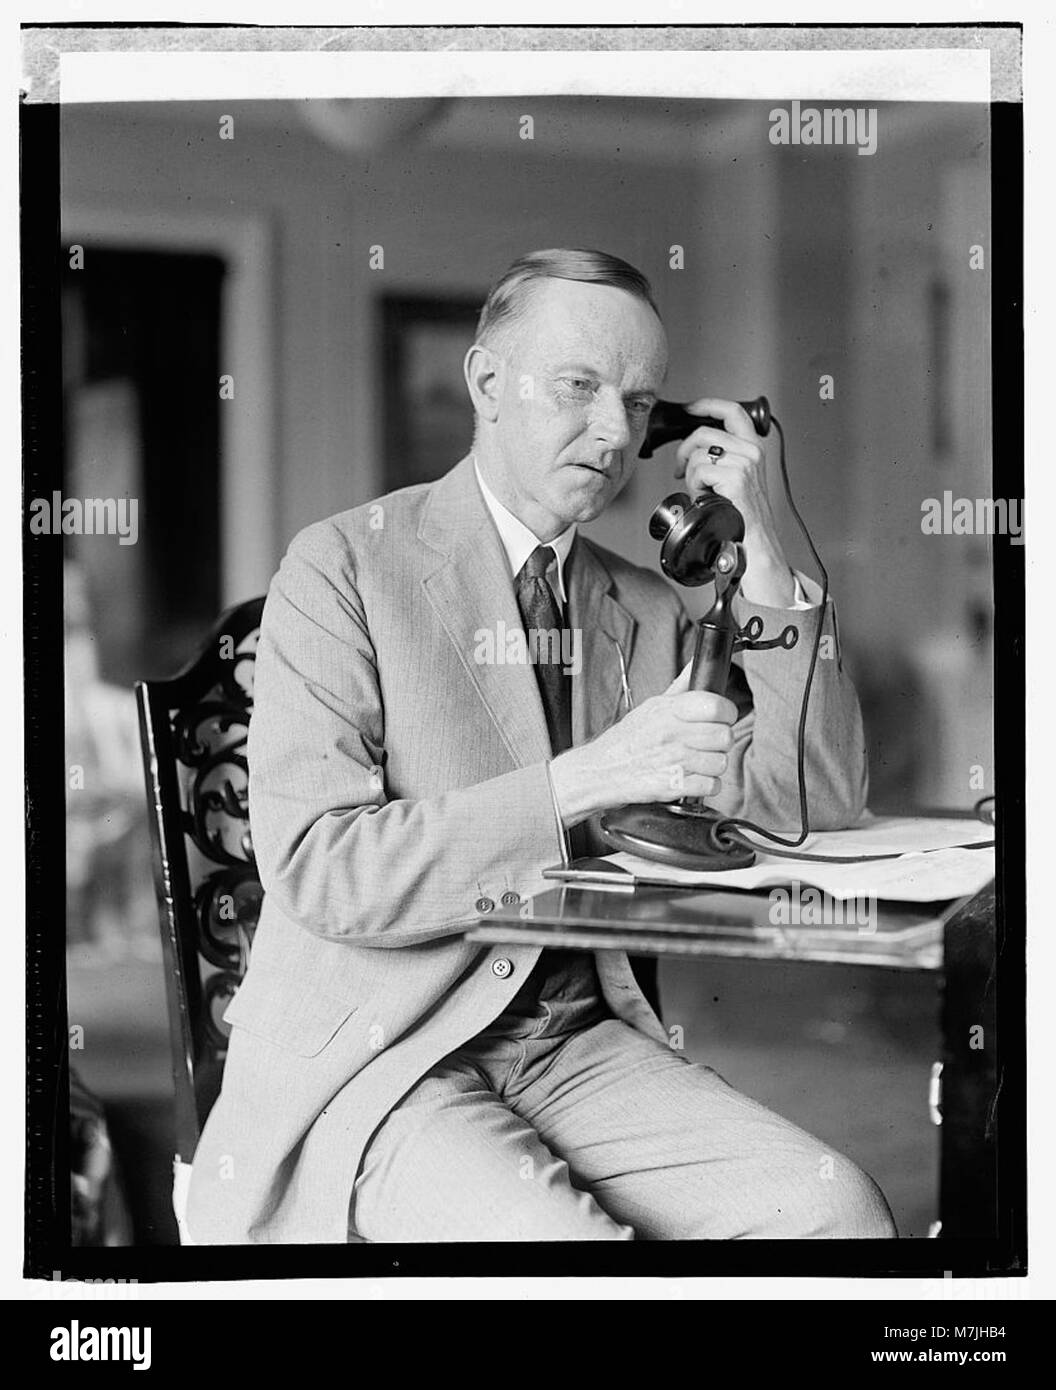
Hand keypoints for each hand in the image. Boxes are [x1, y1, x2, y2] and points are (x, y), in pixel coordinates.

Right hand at [548, 662, 736, 826]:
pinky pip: (711, 786)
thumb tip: (698, 662)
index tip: (722, 718)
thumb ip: (681, 686)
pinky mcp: (673, 787)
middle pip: (724, 736)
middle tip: (707, 743)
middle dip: (720, 742)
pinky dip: (706, 786)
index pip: (717, 706)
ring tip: (697, 762)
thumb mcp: (651, 706)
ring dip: (713, 765)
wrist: (599, 771)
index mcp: (668, 710)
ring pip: (721, 763)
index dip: (726, 713)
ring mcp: (673, 761)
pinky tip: (693, 778)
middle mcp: (672, 734)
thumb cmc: (627, 740)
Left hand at [673, 396, 794, 606]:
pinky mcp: (736, 477)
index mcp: (753, 449)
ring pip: (698, 454)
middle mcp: (752, 452)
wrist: (753, 545)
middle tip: (680, 469)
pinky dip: (694, 486)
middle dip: (683, 450)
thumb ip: (719, 458)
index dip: (707, 404)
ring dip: (691, 475)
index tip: (690, 407)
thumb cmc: (741, 518)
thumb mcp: (732, 480)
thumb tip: (692, 448)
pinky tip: (705, 499)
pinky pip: (698, 471)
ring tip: (701, 492)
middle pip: (703, 432)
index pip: (732, 412)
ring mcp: (745, 463)